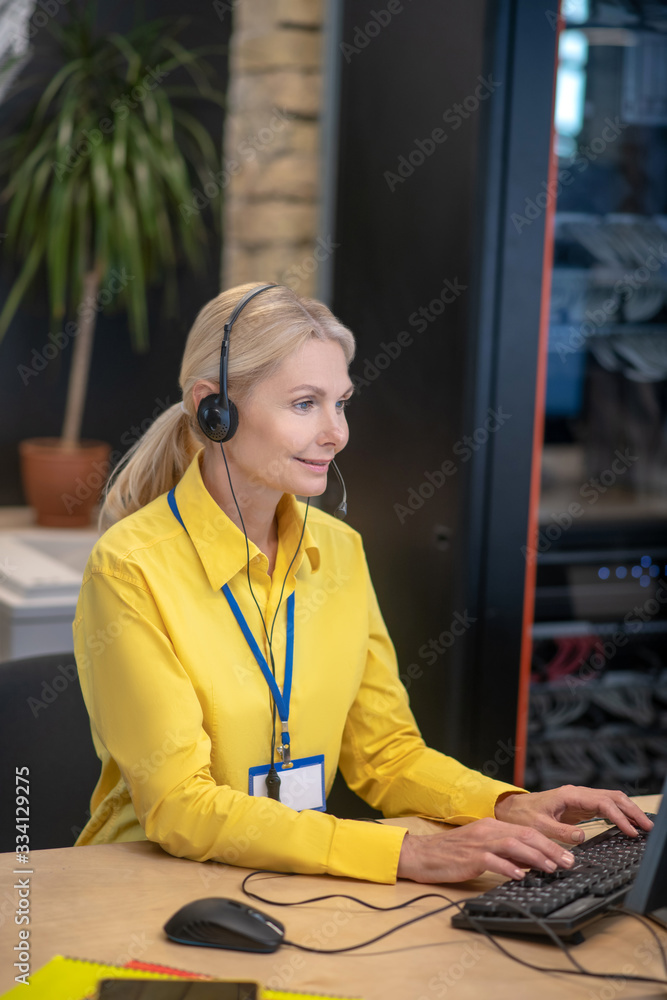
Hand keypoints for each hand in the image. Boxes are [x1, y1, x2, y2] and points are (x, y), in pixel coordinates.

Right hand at [396, 817, 578, 883]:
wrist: (422, 854)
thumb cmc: (451, 853)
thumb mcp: (482, 848)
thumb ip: (505, 852)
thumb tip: (530, 862)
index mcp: (492, 826)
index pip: (527, 831)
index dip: (549, 843)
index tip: (565, 855)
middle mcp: (488, 830)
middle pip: (526, 835)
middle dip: (550, 849)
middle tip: (568, 862)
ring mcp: (479, 842)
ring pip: (513, 845)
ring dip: (535, 857)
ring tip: (551, 868)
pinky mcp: (470, 857)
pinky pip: (493, 860)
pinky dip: (508, 867)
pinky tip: (520, 875)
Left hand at [494, 785, 653, 843]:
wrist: (513, 809)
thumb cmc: (523, 815)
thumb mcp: (538, 826)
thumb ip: (559, 832)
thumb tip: (582, 837)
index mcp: (570, 795)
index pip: (602, 803)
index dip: (618, 816)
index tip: (630, 831)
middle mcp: (578, 794)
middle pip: (612, 797)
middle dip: (631, 810)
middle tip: (647, 827)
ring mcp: (580, 799)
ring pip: (611, 800)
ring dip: (628, 811)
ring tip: (643, 826)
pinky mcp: (580, 807)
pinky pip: (605, 808)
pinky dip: (619, 814)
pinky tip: (627, 825)